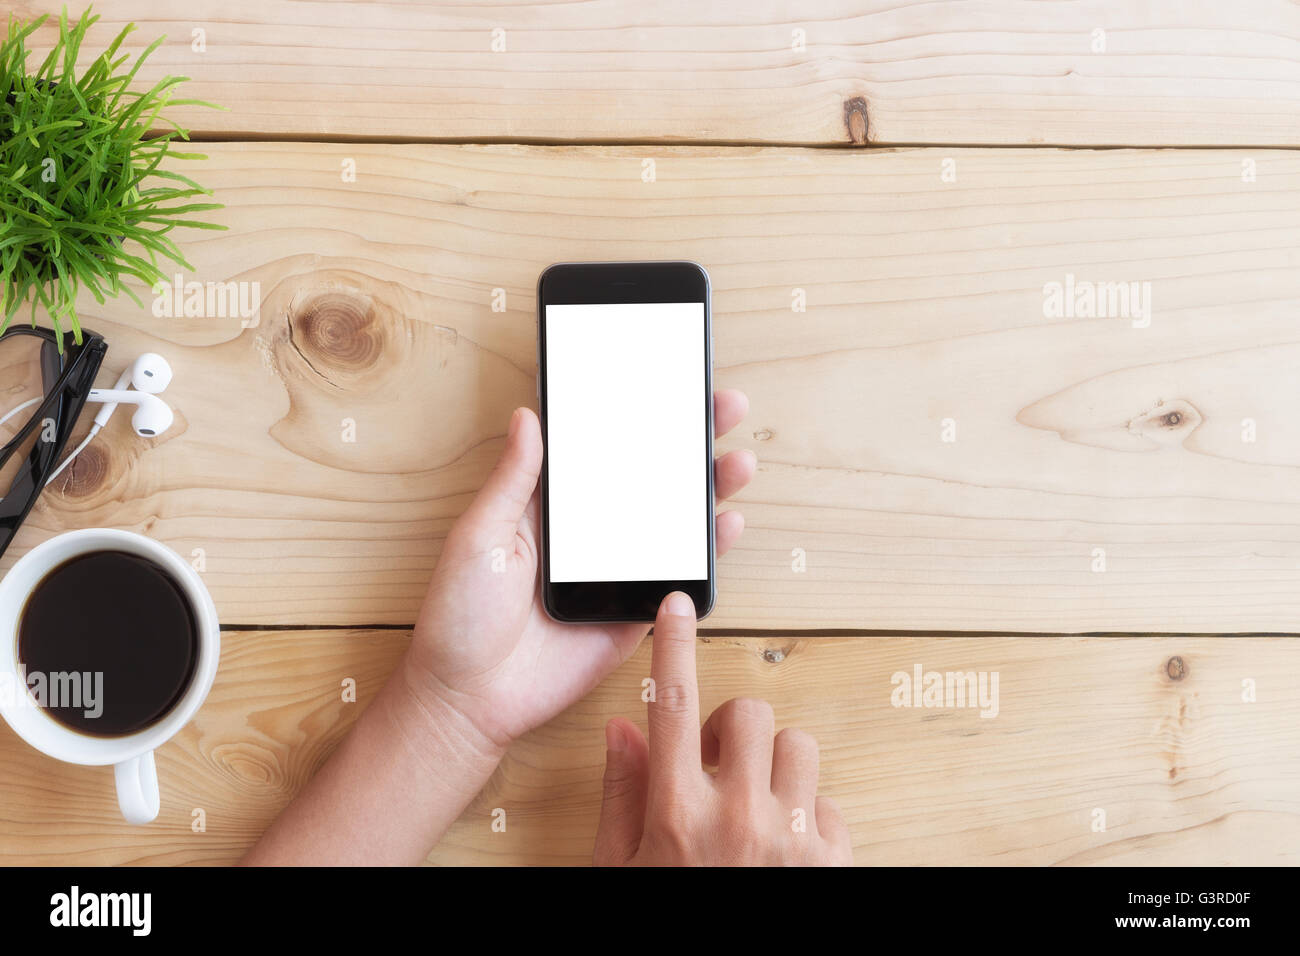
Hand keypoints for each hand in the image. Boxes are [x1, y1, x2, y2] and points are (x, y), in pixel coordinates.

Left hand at [402, 391, 755, 751]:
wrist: (469, 698)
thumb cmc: (458, 615)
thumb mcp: (479, 535)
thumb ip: (514, 479)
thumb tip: (530, 414)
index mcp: (549, 505)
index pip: (601, 446)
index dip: (636, 413)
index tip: (667, 379)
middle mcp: (589, 532)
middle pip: (649, 475)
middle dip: (690, 440)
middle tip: (723, 405)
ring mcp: (615, 571)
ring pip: (673, 521)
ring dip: (710, 489)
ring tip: (736, 460)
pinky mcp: (632, 612)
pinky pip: (678, 576)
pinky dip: (709, 553)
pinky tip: (727, 525)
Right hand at [593, 592, 852, 865]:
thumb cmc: (666, 918)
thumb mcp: (620, 867)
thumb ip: (621, 795)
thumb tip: (622, 730)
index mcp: (677, 814)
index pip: (672, 704)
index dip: (674, 646)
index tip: (678, 606)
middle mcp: (737, 818)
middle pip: (749, 713)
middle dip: (732, 727)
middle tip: (717, 761)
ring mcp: (789, 838)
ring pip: (797, 746)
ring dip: (774, 766)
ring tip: (754, 802)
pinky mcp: (831, 862)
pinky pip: (828, 802)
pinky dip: (805, 816)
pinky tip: (780, 844)